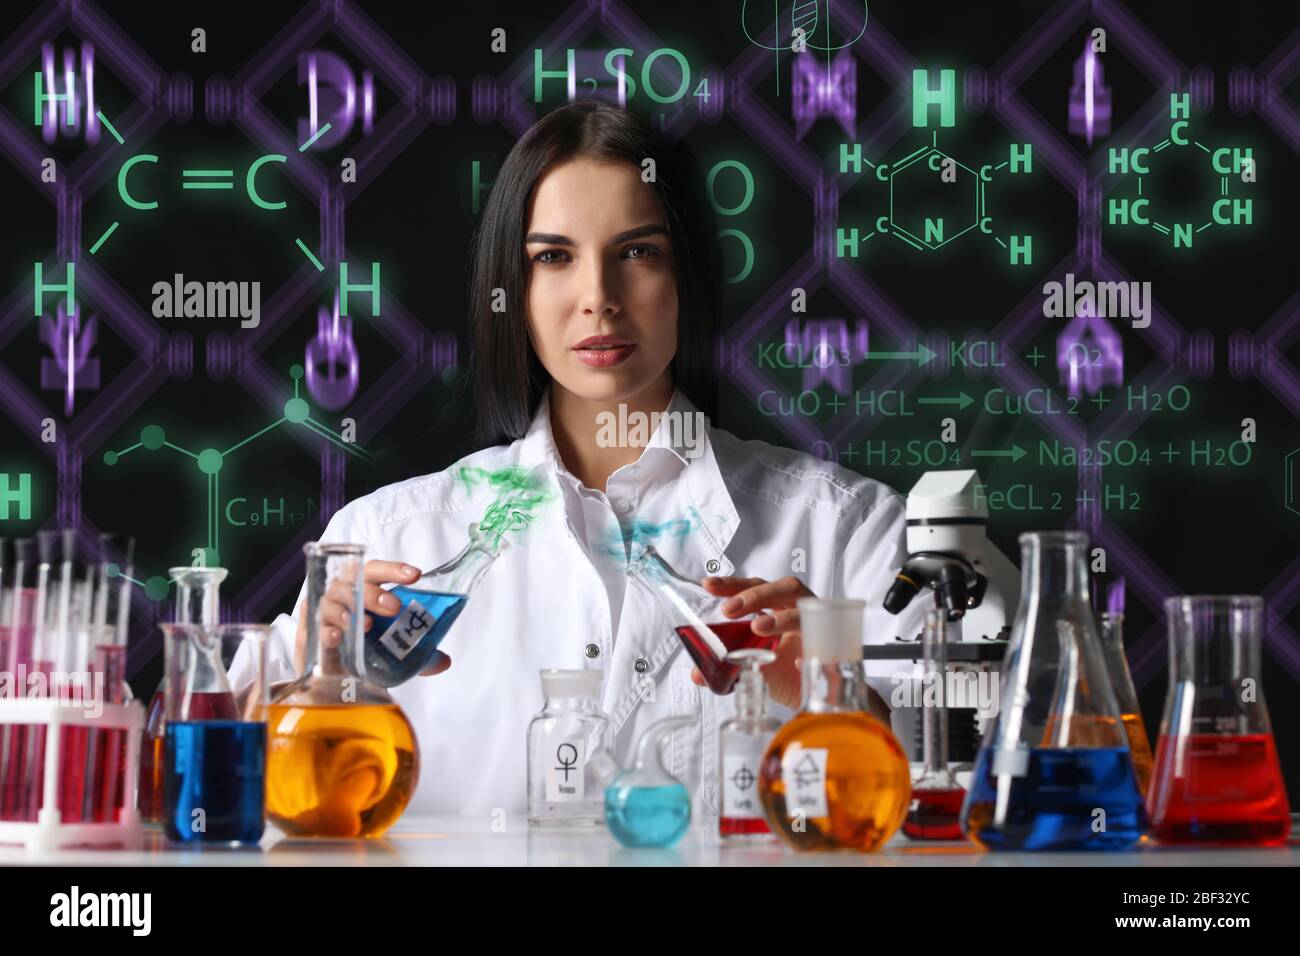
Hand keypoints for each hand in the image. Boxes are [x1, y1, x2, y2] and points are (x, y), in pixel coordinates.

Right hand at [293, 559, 453, 677]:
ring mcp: (322, 613)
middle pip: (352, 581)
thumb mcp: (396, 653)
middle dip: (373, 592)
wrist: (330, 680)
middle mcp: (341, 596)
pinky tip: (337, 637)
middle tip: (393, 607)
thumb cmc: (363, 650)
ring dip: (350, 609)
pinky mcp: (307, 635)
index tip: (414, 575)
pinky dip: (325, 630)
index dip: (393, 569)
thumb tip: (443, 661)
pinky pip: (312, 627)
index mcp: (363, 591)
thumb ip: (420, 656)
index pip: (375, 571)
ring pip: (331, 599)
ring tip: (366, 624)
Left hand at [694, 575, 815, 708]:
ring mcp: (821, 629)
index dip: (735, 584)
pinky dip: (810, 652)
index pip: (758, 586)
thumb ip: (728, 667)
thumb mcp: (755, 669)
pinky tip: (796, 663)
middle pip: (786, 588)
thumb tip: (698, 673)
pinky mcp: (835, 652)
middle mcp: (802, 612)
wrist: (823, 699)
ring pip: (806, 612)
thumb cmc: (791, 673)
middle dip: (757, 595)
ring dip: (782, 618)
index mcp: (781, 608)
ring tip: (759, 628)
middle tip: (731, 609)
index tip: (710, 585)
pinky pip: (826, 646)